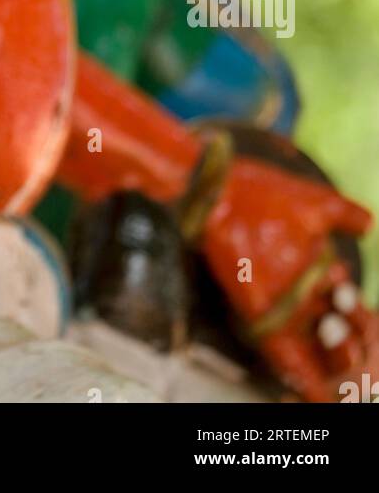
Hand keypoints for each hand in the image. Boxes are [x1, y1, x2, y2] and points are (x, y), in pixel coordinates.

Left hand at [201, 157, 375, 401]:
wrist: (218, 186)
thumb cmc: (263, 191)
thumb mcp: (314, 203)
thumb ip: (346, 214)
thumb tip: (371, 226)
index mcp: (321, 275)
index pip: (353, 313)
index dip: (363, 317)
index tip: (350, 294)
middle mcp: (304, 297)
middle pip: (341, 339)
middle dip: (352, 334)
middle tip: (342, 302)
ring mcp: (282, 307)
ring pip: (317, 353)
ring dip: (333, 350)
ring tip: (330, 326)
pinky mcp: (257, 312)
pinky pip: (283, 357)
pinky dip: (303, 377)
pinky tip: (318, 394)